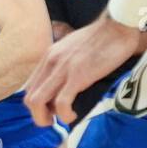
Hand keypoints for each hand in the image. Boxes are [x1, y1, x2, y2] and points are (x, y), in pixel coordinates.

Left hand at [23, 15, 139, 126]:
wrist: (117, 26)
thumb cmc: (101, 38)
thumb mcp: (73, 47)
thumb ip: (65, 63)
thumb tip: (66, 84)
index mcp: (49, 56)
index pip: (30, 87)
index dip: (37, 105)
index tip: (51, 111)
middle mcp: (50, 62)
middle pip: (29, 98)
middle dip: (39, 116)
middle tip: (55, 121)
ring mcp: (62, 69)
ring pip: (37, 102)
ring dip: (46, 119)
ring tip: (63, 120)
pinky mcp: (77, 76)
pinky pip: (61, 103)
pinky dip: (65, 115)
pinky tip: (74, 115)